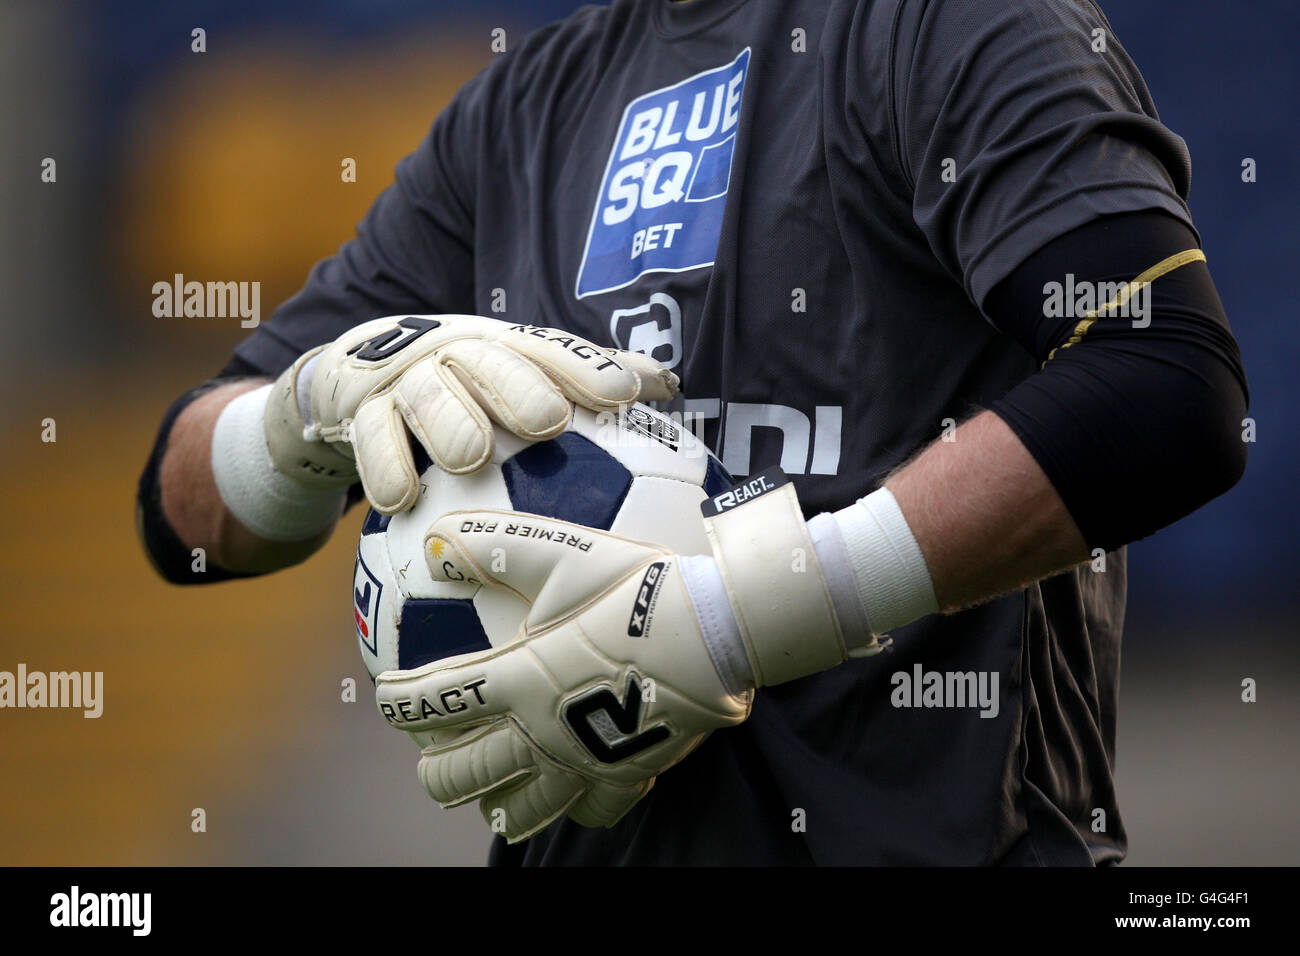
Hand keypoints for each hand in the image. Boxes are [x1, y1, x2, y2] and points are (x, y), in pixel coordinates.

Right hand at [263, 314, 677, 511]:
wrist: (354, 372)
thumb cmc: (464, 383)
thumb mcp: (517, 371)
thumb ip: (585, 378)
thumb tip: (673, 386)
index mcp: (504, 345)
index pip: (552, 350)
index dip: (589, 369)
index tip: (627, 394)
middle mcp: (457, 351)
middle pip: (489, 362)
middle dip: (519, 387)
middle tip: (548, 422)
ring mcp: (406, 377)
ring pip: (427, 395)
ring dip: (449, 424)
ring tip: (472, 457)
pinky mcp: (359, 408)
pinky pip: (371, 438)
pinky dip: (384, 465)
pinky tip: (400, 500)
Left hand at [373, 472, 881, 841]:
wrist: (720, 629)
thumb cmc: (642, 587)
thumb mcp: (566, 553)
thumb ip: (496, 546)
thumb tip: (436, 541)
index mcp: (520, 682)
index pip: (438, 703)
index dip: (401, 706)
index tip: (388, 700)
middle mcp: (542, 735)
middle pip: (463, 776)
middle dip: (435, 770)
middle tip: (431, 755)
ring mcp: (586, 764)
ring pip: (521, 809)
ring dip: (493, 800)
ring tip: (486, 793)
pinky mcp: (629, 776)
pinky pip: (591, 811)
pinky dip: (572, 807)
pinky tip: (570, 790)